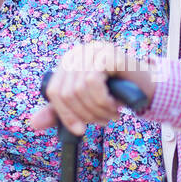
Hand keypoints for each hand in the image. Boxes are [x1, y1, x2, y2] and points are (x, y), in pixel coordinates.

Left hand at [28, 41, 155, 135]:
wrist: (147, 88)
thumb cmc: (116, 96)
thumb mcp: (84, 106)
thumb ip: (60, 113)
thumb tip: (32, 123)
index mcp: (68, 64)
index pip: (54, 91)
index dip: (65, 114)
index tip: (79, 130)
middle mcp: (78, 54)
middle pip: (66, 93)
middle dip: (85, 115)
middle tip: (102, 122)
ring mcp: (93, 51)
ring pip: (80, 90)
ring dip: (97, 110)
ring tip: (111, 114)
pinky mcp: (107, 53)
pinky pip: (93, 83)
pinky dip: (103, 100)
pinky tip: (115, 104)